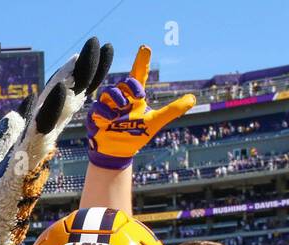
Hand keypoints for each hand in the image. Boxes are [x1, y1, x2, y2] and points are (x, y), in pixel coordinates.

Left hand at [0, 38, 111, 244]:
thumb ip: (7, 135)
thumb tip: (17, 111)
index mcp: (31, 142)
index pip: (57, 102)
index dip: (74, 77)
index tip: (90, 53)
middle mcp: (35, 148)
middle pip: (63, 104)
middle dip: (81, 75)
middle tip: (101, 46)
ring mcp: (29, 159)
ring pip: (54, 117)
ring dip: (69, 87)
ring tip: (83, 59)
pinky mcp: (20, 173)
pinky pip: (35, 138)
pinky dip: (46, 115)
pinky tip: (55, 94)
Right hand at [87, 46, 194, 169]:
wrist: (118, 152)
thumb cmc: (135, 134)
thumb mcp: (156, 121)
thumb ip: (173, 110)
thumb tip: (193, 99)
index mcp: (134, 96)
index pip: (138, 74)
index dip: (141, 61)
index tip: (145, 48)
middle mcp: (121, 98)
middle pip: (123, 82)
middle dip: (131, 85)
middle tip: (141, 96)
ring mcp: (107, 106)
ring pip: (108, 91)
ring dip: (117, 96)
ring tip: (124, 107)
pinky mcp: (96, 117)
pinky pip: (97, 108)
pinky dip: (104, 111)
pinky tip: (112, 118)